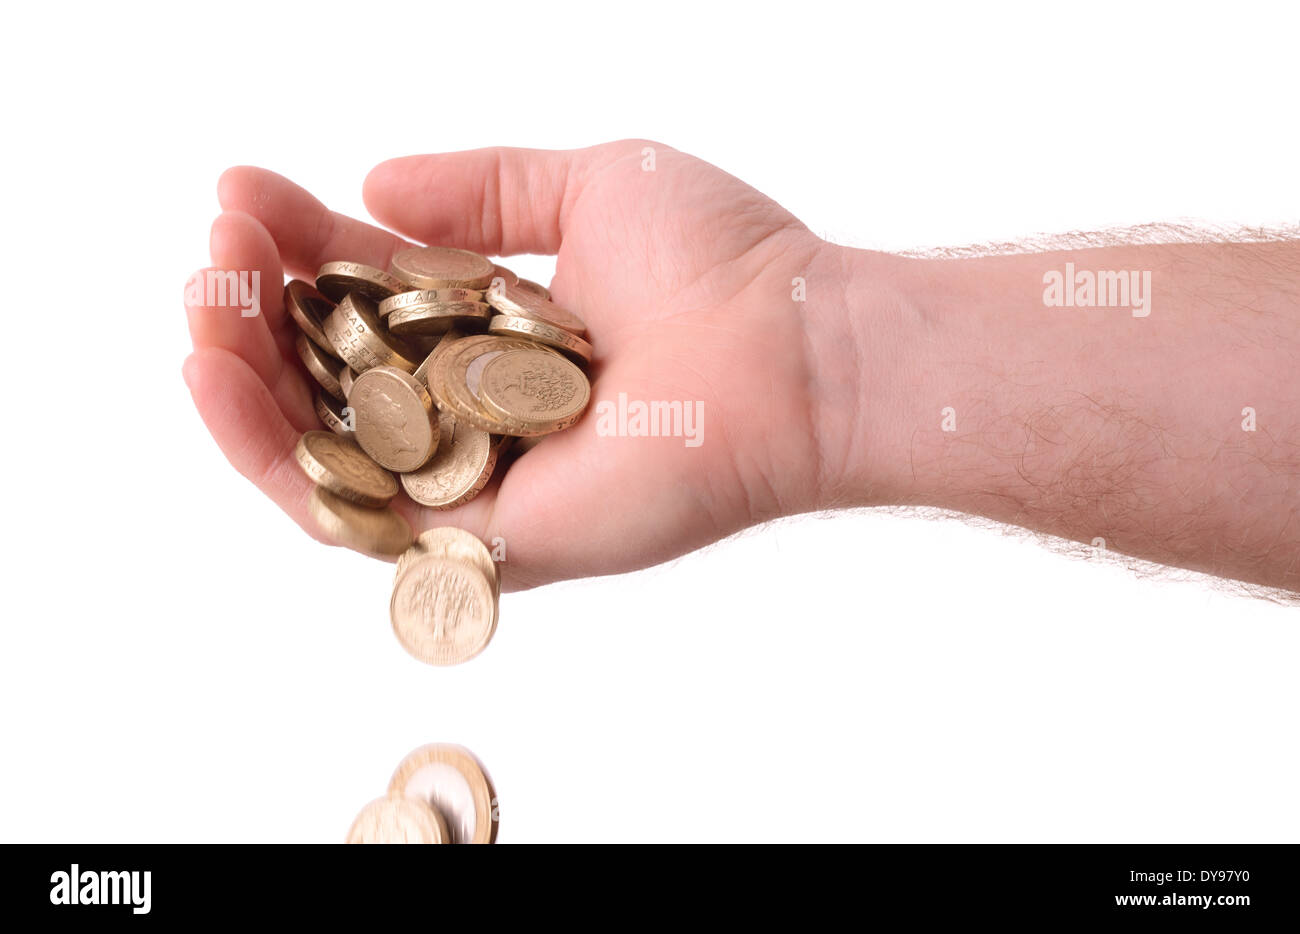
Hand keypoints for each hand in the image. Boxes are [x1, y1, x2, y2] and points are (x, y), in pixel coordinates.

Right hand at [184, 140, 843, 588]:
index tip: (244, 189)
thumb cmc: (718, 266)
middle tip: (213, 243)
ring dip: (240, 378)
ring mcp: (477, 484)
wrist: (793, 350)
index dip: (301, 245)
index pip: (372, 298)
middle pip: (333, 377)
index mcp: (500, 337)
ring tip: (196, 303)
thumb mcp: (583, 188)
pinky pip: (347, 511)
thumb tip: (371, 181)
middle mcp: (480, 415)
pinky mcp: (481, 542)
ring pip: (322, 450)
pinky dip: (268, 452)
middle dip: (258, 309)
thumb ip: (479, 192)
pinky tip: (216, 375)